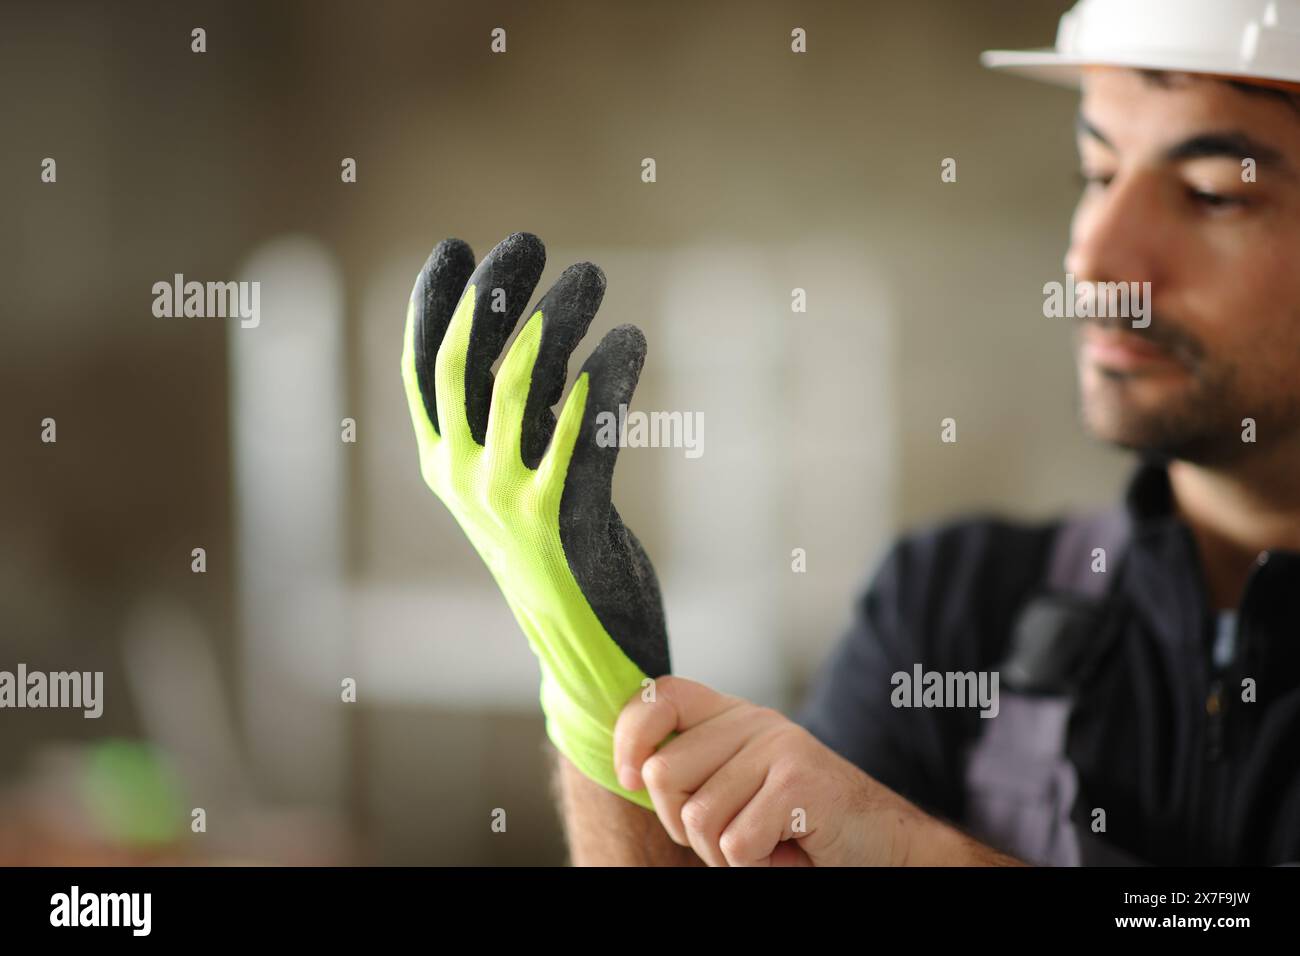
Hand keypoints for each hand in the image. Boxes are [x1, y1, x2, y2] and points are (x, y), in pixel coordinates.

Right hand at [402, 232, 670, 808]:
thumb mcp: (522, 479)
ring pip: (522, 384)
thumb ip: (523, 417)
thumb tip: (546, 332)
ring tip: (591, 276)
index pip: (423, 369)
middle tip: (529, 242)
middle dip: (493, 291)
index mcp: (445, 465)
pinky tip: (629, 341)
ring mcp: (512, 502)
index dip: (434, 303)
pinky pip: (588, 431)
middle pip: (465, 362)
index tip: (456, 247)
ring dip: (558, 318)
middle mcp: (465, 479)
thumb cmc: (560, 551)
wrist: (586, 646)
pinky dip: (609, 376)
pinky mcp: (568, 520)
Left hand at [613, 676, 918, 865]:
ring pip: (698, 819)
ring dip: (725, 853)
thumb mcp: (740, 785)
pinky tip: (789, 851)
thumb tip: (630, 769)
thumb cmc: (799, 825)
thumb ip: (695, 769)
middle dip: (684, 826)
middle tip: (734, 835)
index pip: (660, 696)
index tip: (628, 778)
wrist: (884, 844)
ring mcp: (778, 748)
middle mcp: (754, 721)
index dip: (630, 735)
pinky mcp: (797, 783)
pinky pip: (736, 845)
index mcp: (733, 715)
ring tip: (768, 842)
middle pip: (663, 774)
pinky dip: (758, 866)